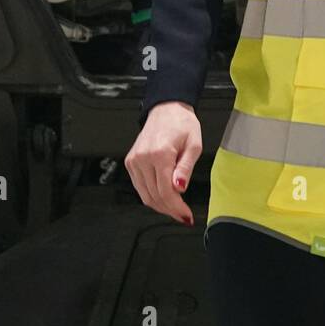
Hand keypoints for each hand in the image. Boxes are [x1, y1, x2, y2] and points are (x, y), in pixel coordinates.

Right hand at [125, 100, 201, 224]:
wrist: (167, 109)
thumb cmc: (182, 124)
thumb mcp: (194, 145)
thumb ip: (186, 168)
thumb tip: (180, 188)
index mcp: (160, 153)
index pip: (166, 191)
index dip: (177, 208)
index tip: (186, 216)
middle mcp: (143, 158)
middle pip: (155, 196)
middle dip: (170, 210)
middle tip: (183, 216)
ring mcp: (134, 160)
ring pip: (145, 195)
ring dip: (160, 206)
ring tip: (175, 208)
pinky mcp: (130, 162)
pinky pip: (139, 187)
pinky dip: (151, 196)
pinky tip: (164, 197)